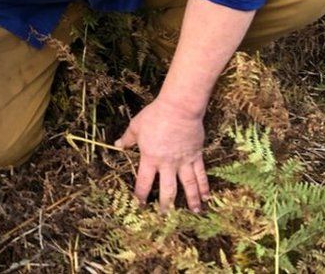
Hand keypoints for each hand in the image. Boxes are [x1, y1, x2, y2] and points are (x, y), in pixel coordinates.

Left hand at [114, 97, 211, 212]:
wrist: (179, 108)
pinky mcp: (196, 155)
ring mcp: (184, 161)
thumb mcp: (136, 126)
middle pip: (167, 189)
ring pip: (188, 185)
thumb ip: (128, 138)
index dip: (141, 194)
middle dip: (166, 204)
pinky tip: (207, 197)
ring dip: (191, 200)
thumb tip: (117, 145)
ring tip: (194, 213)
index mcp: (150, 158)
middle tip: (166, 216)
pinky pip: (201, 174)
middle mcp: (168, 164)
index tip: (140, 204)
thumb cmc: (155, 115)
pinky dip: (204, 186)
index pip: (144, 181)